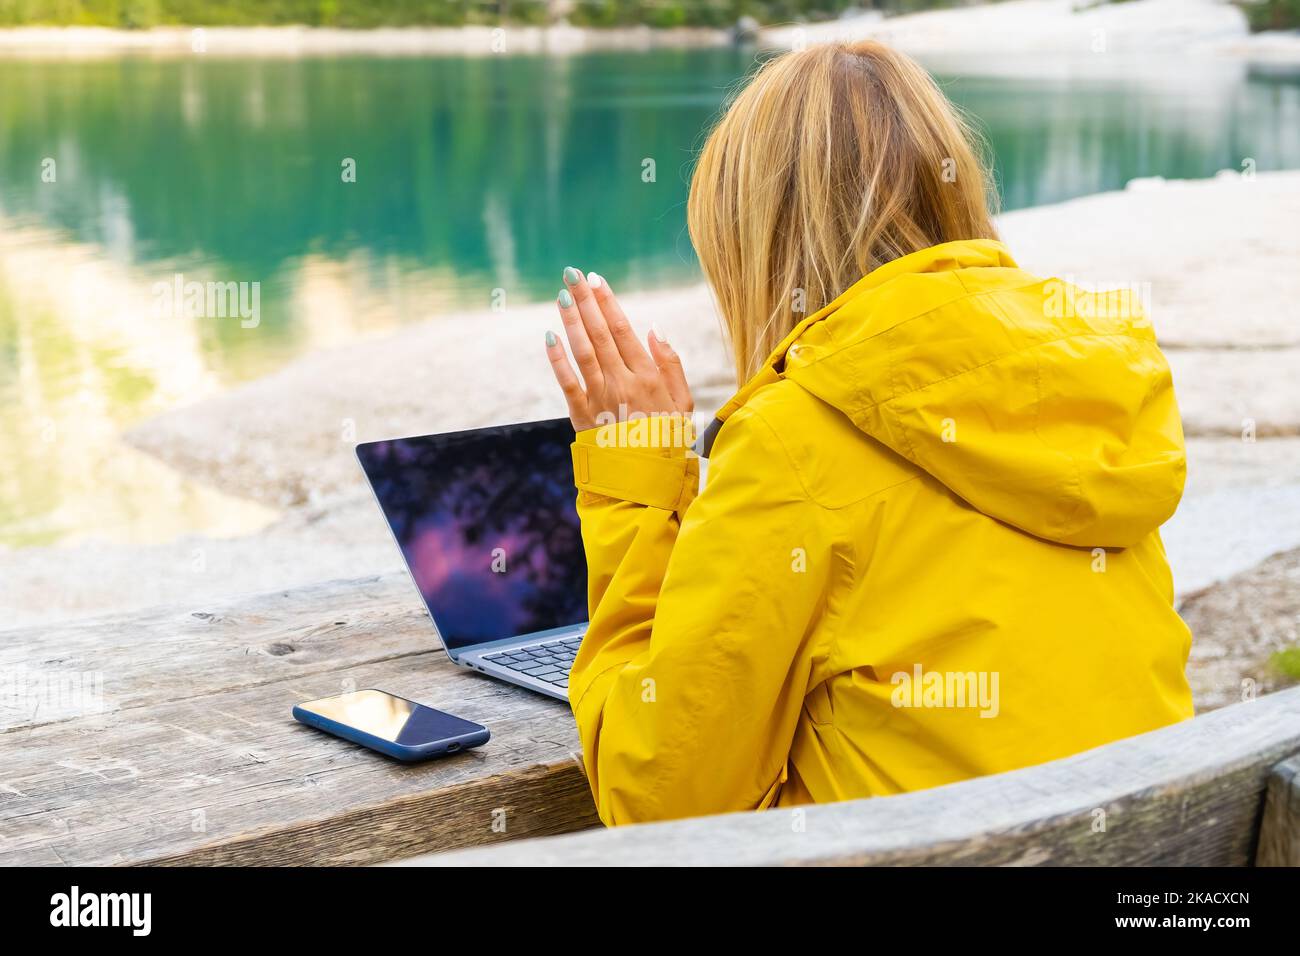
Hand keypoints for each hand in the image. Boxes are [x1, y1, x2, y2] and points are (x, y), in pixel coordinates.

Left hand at [545, 267, 692, 431]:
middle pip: (600, 333)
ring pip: (583, 352)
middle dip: (585, 301)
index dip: (608, 302)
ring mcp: (600, 399)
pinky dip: (557, 359)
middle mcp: (623, 383)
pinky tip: (549, 337)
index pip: (624, 330)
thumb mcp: (683, 403)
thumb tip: (653, 329)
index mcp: (648, 377)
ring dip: (570, 321)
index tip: (596, 279)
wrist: (646, 482)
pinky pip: (567, 382)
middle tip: (572, 274)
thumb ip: (671, 365)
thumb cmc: (667, 440)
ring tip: (561, 296)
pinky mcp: (582, 416)